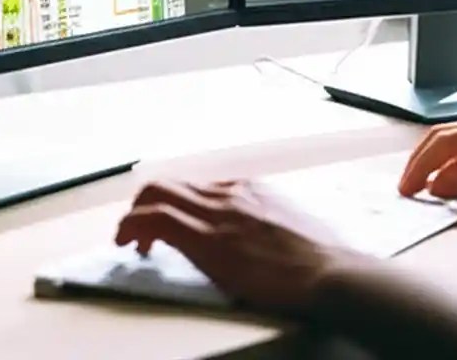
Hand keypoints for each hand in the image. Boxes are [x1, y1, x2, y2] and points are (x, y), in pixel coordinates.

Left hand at [113, 178, 373, 315]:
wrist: (329, 273)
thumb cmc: (322, 260)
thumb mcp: (295, 226)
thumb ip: (272, 222)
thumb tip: (269, 236)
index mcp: (250, 190)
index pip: (198, 186)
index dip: (178, 205)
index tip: (173, 227)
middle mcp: (229, 193)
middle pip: (170, 182)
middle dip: (147, 203)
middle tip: (139, 231)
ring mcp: (216, 213)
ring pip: (156, 193)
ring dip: (134, 216)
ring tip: (128, 240)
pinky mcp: (205, 238)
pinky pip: (154, 219)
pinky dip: (131, 227)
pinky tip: (127, 244)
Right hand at [396, 113, 456, 215]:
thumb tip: (440, 184)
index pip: (445, 142)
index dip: (422, 165)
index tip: (408, 187)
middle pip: (444, 138)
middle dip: (421, 162)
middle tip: (406, 188)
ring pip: (455, 144)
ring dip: (435, 164)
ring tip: (422, 188)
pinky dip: (452, 168)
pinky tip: (450, 184)